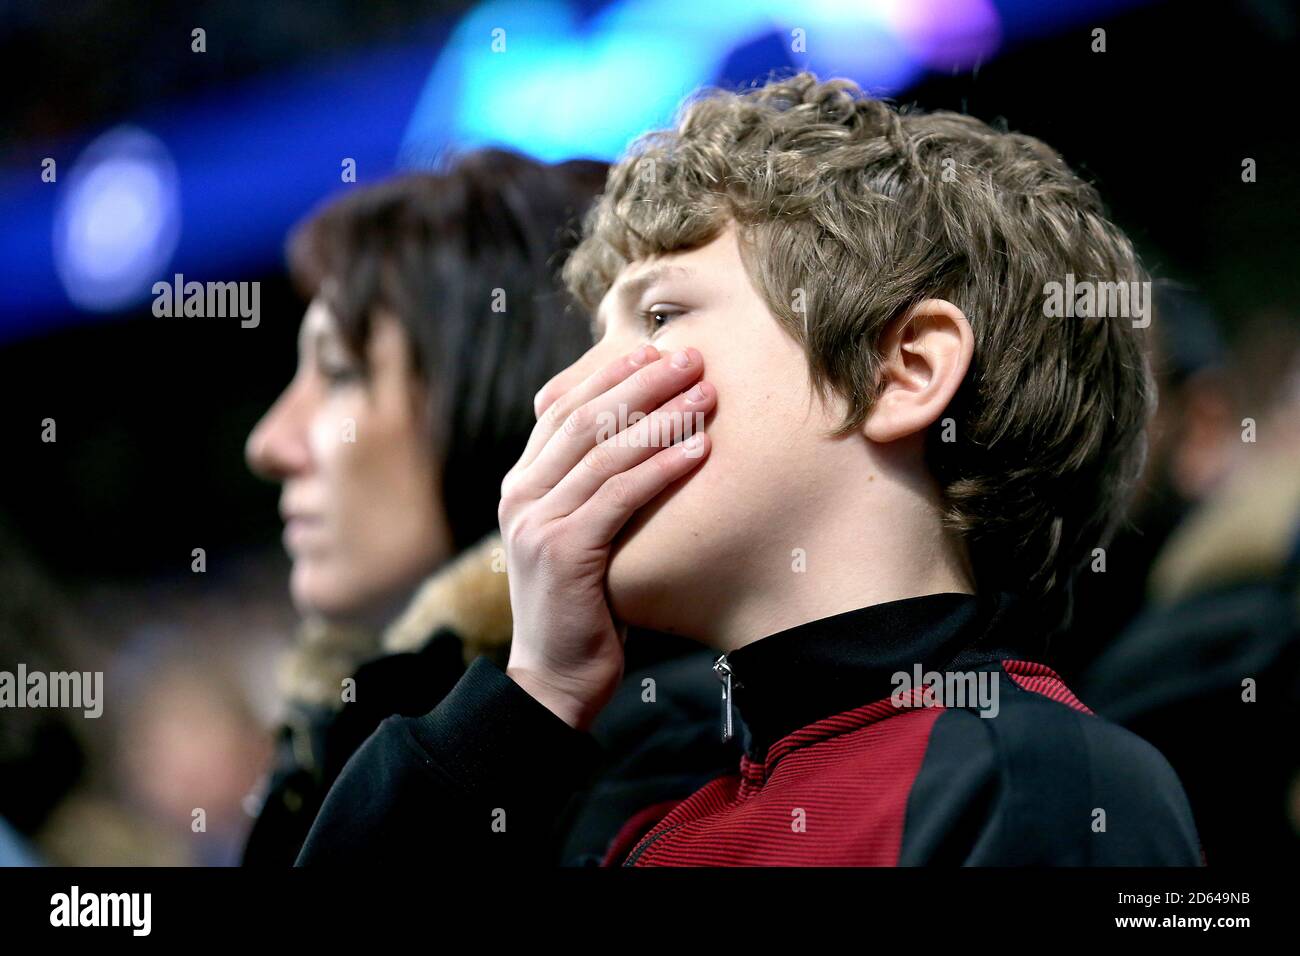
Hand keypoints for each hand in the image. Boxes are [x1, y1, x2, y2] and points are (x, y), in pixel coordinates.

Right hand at [498, 344, 714, 729]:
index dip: (608, 375)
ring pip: (604, 453)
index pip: (562, 411)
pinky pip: (620, 497)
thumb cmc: (580, 607)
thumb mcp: (577, 537)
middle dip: (641, 383)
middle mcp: (520, 497)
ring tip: (705, 394)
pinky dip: (661, 468)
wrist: (553, 679)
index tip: (652, 350)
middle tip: (689, 356)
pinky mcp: (564, 553)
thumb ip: (589, 492)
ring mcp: (537, 524)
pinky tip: (697, 449)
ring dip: (660, 417)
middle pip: (585, 420)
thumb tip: (637, 440)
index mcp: (520, 486)